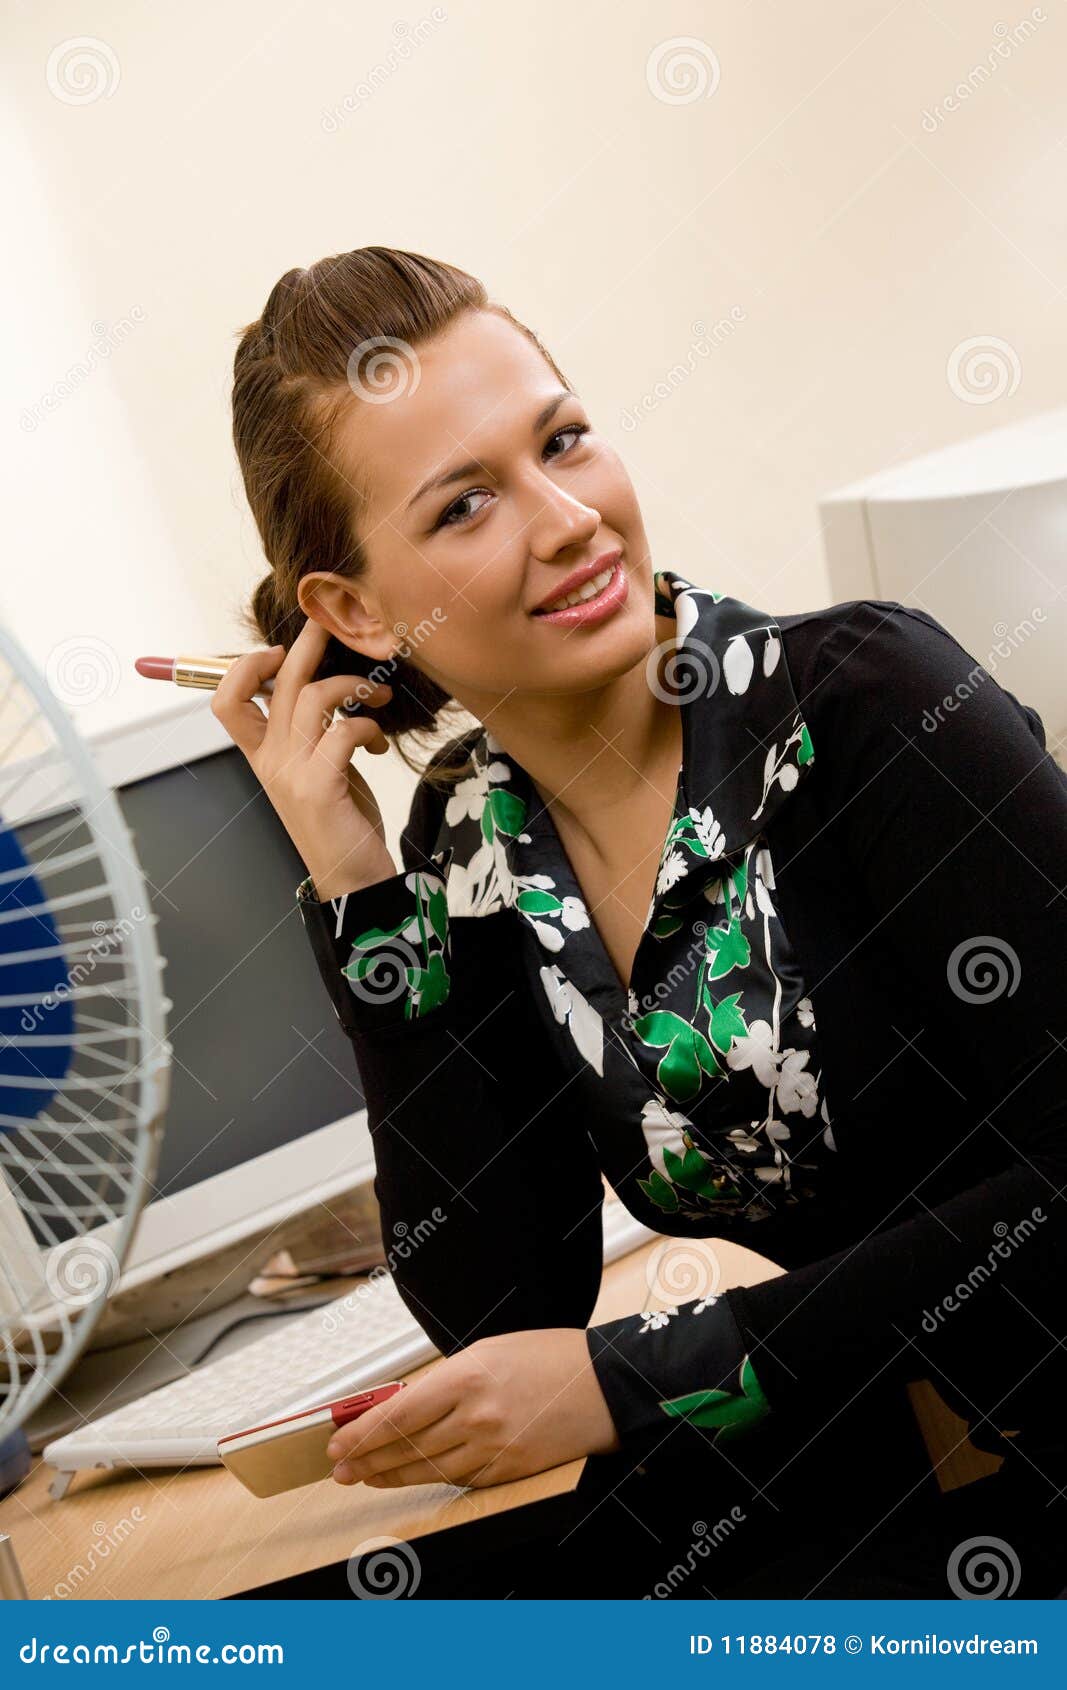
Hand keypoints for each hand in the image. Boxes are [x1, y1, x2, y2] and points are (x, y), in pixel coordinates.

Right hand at [210, 618, 397, 897]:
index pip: (226, 701)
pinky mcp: (320, 786)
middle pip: (276, 683)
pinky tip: (378, 741)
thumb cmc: (339, 821)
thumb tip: (323, 686)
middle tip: (331, 624)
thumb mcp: (316, 771)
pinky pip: (343, 729)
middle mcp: (270, 761)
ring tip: (379, 696)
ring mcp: (292, 773)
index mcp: (262, 756)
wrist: (353, 881)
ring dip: (354, 687)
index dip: (245, 667)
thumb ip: (310, 734)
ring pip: (314, 697)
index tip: (278, 651)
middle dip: (306, 644)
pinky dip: (367, 725)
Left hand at [326, 1329, 620, 1489]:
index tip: (338, 1442)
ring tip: (364, 1476)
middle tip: (339, 1467)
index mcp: (468, 1376)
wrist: (603, 1386)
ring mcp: (493, 1449)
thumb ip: (444, 1380)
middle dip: (365, 1459)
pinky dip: (429, 1477)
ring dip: (389, 1474)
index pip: (398, 1414)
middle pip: (406, 1447)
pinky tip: (409, 1476)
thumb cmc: (547, 1358)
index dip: (361, 1434)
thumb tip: (400, 1406)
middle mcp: (477, 1417)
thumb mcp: (487, 1352)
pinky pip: (457, 1479)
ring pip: (426, 1470)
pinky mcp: (507, 1471)